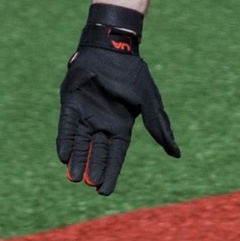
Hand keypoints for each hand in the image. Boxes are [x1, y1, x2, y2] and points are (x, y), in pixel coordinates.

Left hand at [57, 5, 179, 195]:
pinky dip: (65, 141)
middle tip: (90, 186)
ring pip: (80, 143)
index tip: (104, 191)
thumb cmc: (134, 75)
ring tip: (73, 178)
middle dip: (93, 168)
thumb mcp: (150, 104)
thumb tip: (175, 154)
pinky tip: (63, 156)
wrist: (114, 49)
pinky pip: (67, 127)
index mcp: (120, 125)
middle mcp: (101, 123)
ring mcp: (85, 114)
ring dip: (77, 160)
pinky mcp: (71, 105)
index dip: (110, 172)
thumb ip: (159, 129)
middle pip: (96, 152)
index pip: (115, 154)